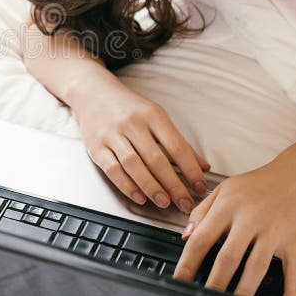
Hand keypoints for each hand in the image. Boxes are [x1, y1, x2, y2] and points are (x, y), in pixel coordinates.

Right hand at [73, 81, 210, 213]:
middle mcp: (132, 124)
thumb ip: (178, 141)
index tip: (200, 187)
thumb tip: (202, 166)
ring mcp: (112, 135)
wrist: (93, 93)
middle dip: (174, 185)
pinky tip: (139, 196)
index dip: (191, 170)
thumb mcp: (156, 116)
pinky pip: (113, 170)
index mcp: (152, 115)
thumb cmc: (128, 106)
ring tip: (164, 202)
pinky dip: (127, 186)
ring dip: (151, 188)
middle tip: (185, 203)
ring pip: (134, 166)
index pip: (176, 146)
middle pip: (156, 159)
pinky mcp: (96, 146)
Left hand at [174, 161, 295, 295]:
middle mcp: (250, 219)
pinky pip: (294, 271)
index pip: (201, 238)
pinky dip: (291, 291)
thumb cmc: (260, 182)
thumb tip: (185, 234)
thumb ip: (202, 211)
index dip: (188, 262)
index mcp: (228, 206)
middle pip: (228, 257)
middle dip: (214, 282)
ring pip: (256, 267)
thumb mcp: (225, 188)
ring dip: (244, 290)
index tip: (180, 278)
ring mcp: (274, 231)